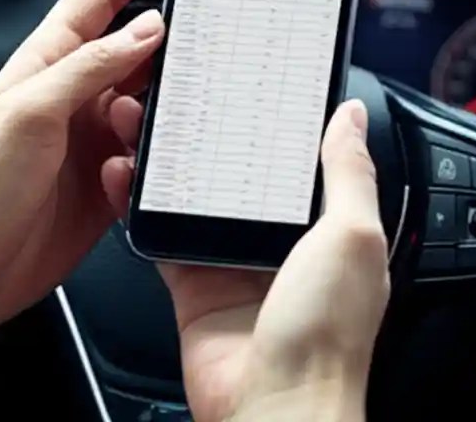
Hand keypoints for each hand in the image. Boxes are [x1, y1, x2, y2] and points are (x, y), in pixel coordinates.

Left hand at [0, 0, 172, 334]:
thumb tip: (146, 29)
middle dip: (174, 36)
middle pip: (136, 46)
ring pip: (151, 104)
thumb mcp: (31, 112)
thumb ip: (90, 67)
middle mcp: (72, 96)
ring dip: (165, 110)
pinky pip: (150, 158)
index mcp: (46, 63)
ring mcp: (89, 140)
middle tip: (212, 33)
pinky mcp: (105, 185)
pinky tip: (139, 173)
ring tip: (158, 124)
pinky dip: (156, 161)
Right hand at [102, 99, 389, 421]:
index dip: (274, 124)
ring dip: (167, 162)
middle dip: (207, 134)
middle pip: (238, 175)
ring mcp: (233, 265)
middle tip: (180, 94)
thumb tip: (350, 116)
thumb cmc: (325, 335)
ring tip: (142, 121)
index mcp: (329, 230)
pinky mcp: (193, 288)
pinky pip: (162, 240)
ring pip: (194, 199)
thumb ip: (348, 172)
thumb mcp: (353, 236)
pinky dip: (138, 209)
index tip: (247, 85)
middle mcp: (282, 246)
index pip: (300, 162)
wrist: (274, 407)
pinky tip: (122, 177)